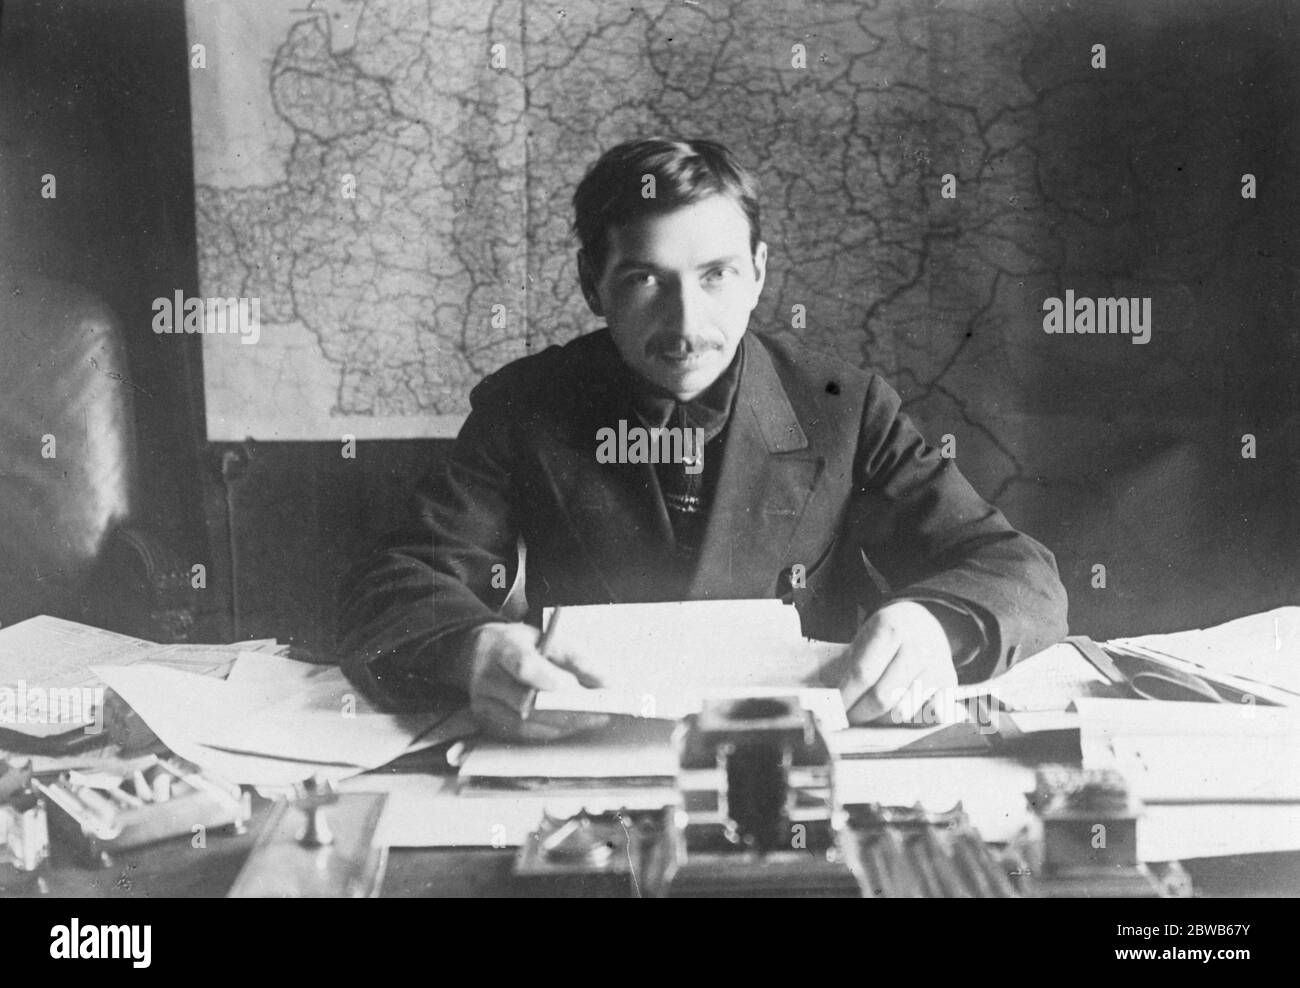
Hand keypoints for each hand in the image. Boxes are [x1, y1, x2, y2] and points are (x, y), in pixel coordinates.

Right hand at [467, 622, 608, 741]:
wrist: (477, 652)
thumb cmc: (519, 644)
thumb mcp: (545, 637)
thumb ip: (575, 658)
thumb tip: (605, 682)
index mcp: (502, 648)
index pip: (523, 666)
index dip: (549, 680)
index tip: (576, 689)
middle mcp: (487, 677)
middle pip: (526, 702)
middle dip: (566, 710)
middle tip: (599, 712)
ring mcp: (482, 702)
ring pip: (525, 723)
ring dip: (562, 725)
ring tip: (591, 720)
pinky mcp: (485, 720)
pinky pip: (520, 733)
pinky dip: (549, 731)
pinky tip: (570, 725)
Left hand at [835, 601, 957, 724]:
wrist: (925, 623)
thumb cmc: (888, 634)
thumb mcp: (865, 635)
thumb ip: (850, 665)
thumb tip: (832, 700)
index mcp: (891, 629)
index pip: (862, 673)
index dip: (845, 697)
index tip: (833, 711)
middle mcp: (918, 647)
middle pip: (882, 697)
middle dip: (860, 713)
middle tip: (847, 718)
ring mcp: (937, 666)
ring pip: (902, 711)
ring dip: (880, 720)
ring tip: (868, 715)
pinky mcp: (950, 684)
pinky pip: (925, 716)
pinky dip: (908, 721)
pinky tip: (895, 714)